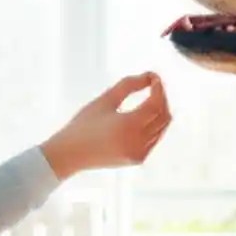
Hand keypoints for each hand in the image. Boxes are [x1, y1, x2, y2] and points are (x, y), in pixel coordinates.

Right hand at [40, 72, 171, 179]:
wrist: (70, 154)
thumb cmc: (84, 125)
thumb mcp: (105, 100)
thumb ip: (128, 85)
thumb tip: (149, 76)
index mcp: (128, 125)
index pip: (155, 104)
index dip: (158, 88)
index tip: (153, 77)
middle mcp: (137, 141)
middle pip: (164, 116)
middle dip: (161, 98)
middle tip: (153, 86)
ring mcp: (139, 153)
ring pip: (162, 128)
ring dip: (159, 112)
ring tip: (149, 98)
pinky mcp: (138, 159)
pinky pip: (154, 139)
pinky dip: (154, 126)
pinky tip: (144, 117)